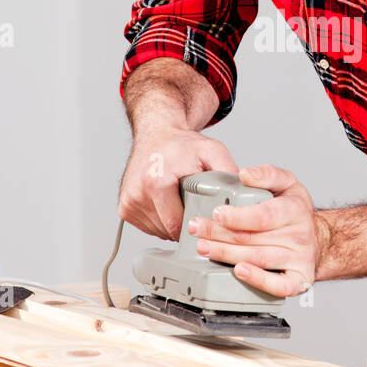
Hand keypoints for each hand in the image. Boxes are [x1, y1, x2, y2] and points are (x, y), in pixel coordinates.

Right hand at [118, 124, 238, 238]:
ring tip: (181, 203)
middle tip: (195, 205)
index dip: (195, 225)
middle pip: (168, 231)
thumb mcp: (212, 151)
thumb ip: (227, 170)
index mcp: (156, 181)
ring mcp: (128, 202)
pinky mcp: (124, 208)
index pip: (177, 225)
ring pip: (158, 232)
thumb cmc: (182, 144)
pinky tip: (168, 204)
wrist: (156, 134)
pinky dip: (160, 221)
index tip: (205, 218)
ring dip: (172, 225)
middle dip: (185, 224)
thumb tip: (242, 192)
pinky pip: (148, 227)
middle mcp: (137, 193)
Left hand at [188, 164, 324, 297]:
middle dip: (220, 234)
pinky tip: (239, 271)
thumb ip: (266, 174)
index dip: (237, 216)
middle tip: (198, 230)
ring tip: (204, 248)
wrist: (319, 240)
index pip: (264, 215)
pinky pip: (279, 286)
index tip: (216, 213)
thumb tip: (246, 174)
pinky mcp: (298, 280)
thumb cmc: (295, 212)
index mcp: (295, 210)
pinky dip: (258, 280)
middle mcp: (299, 236)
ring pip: (258, 258)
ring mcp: (299, 260)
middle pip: (254, 238)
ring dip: (227, 254)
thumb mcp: (287, 183)